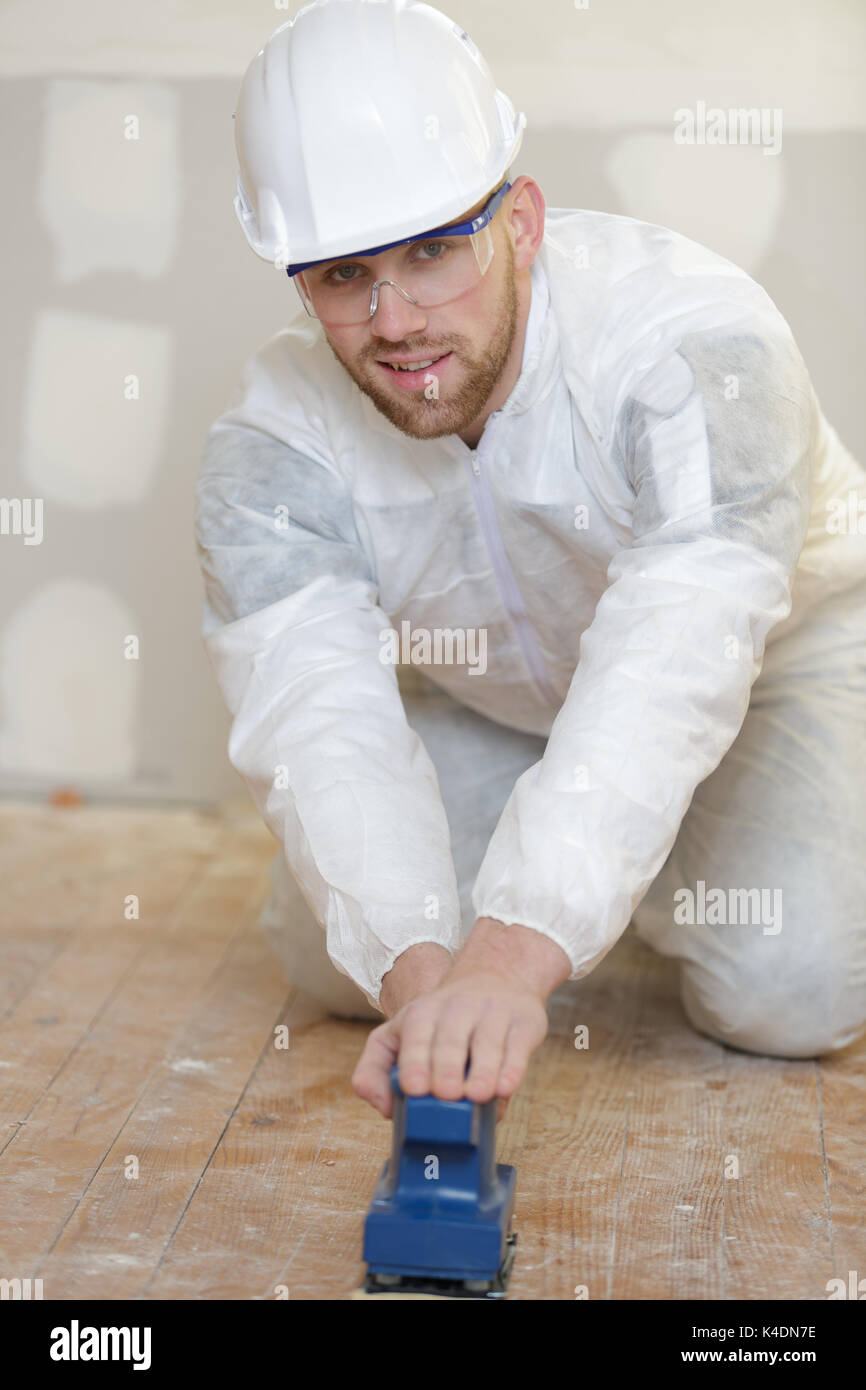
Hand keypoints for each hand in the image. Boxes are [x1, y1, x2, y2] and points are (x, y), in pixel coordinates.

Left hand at [352, 918, 570, 1117]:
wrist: (496, 977)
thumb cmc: (441, 1024)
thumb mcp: (399, 1035)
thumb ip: (376, 1072)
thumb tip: (386, 1109)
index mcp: (422, 1013)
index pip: (415, 1036)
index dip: (414, 1062)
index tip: (414, 1088)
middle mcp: (457, 1008)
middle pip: (450, 1040)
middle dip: (446, 1068)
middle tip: (446, 1095)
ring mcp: (493, 1013)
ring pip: (486, 1043)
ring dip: (482, 1071)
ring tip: (477, 1096)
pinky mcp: (524, 1021)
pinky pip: (517, 1047)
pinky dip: (511, 1069)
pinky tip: (505, 1088)